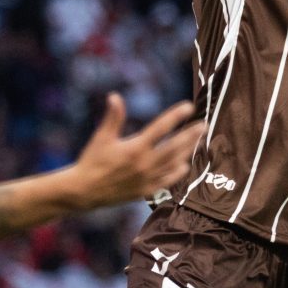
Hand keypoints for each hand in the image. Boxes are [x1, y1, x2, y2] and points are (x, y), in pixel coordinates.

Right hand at [69, 94, 201, 208]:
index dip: (175, 116)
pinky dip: (177, 173)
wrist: (84, 191)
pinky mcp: (145, 191)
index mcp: (134, 148)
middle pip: (174, 147)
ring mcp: (147, 179)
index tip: (188, 106)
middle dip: (190, 135)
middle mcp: (144, 164)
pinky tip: (184, 165)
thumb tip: (115, 96)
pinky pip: (167, 181)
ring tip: (198, 142)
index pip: (160, 128)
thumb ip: (113, 117)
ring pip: (174, 163)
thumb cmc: (92, 161)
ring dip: (187, 151)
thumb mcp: (101, 137)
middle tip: (203, 125)